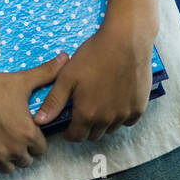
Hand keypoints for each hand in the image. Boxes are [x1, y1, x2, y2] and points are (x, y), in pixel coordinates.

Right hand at [0, 53, 69, 175]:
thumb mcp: (20, 80)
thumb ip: (46, 73)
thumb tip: (66, 58)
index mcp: (28, 133)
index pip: (41, 149)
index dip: (35, 139)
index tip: (26, 130)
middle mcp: (14, 149)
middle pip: (27, 160)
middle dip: (23, 150)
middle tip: (13, 136)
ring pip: (10, 168)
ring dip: (8, 159)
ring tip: (2, 143)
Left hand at [32, 23, 153, 141]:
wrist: (125, 43)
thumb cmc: (92, 57)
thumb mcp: (66, 77)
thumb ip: (53, 102)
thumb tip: (40, 122)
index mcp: (87, 114)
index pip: (76, 136)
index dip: (69, 133)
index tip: (66, 125)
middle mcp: (108, 119)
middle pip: (94, 135)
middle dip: (85, 128)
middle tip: (80, 112)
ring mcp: (126, 114)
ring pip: (111, 128)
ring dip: (103, 123)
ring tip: (97, 104)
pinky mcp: (139, 107)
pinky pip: (128, 120)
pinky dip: (120, 116)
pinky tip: (114, 101)